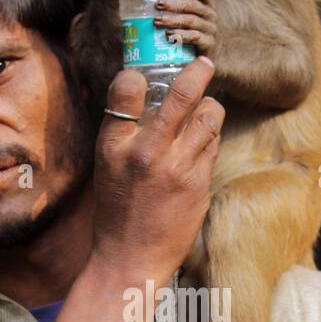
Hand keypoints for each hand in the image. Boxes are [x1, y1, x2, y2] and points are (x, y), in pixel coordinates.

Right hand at [90, 56, 224, 285]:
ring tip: (205, 108)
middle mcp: (146, 152)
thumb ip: (125, 133)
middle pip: (181, 95)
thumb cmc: (117, 210)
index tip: (146, 73)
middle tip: (204, 63)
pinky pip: (212, 145)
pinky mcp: (199, 184)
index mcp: (114, 145)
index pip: (127, 88)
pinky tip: (202, 142)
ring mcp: (177, 168)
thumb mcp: (108, 166)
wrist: (132, 258)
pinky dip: (209, 137)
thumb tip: (148, 96)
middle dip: (197, 72)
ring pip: (209, 117)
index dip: (138, 74)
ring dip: (209, 107)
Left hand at [154, 0, 216, 54]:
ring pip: (191, 21)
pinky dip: (181, 35)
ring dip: (173, 20)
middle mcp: (210, 16)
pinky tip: (169, 35)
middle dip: (174, 4)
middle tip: (158, 4)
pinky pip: (194, 37)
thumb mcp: (188, 20)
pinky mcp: (208, 44)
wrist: (206, 57)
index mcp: (206, 7)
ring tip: (158, 20)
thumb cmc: (193, 35)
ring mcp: (210, 30)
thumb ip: (178, 9)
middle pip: (193, 6)